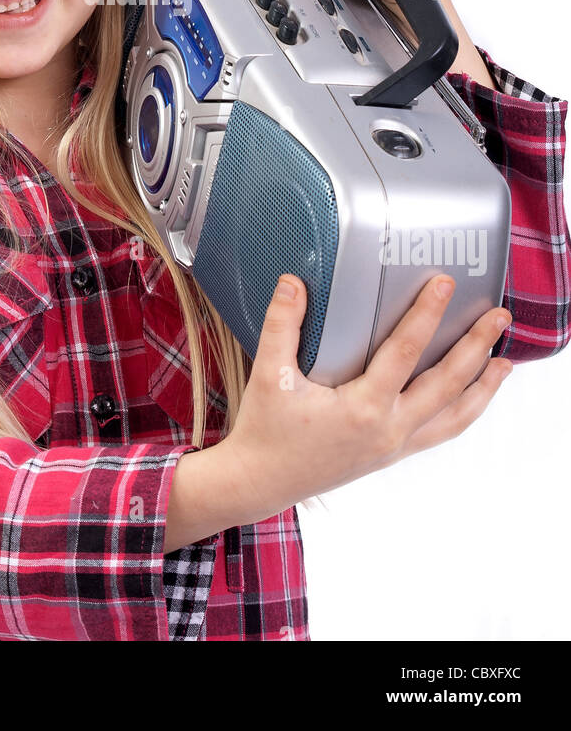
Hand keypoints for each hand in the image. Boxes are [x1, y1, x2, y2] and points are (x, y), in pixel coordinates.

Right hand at [220, 273, 512, 524]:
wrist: (260, 482)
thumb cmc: (264, 430)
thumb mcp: (269, 374)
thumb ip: (282, 324)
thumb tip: (291, 283)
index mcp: (362, 409)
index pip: (406, 352)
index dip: (427, 315)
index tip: (445, 285)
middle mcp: (388, 430)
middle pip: (447, 384)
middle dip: (477, 347)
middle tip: (499, 315)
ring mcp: (394, 446)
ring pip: (454, 416)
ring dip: (483, 386)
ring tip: (505, 361)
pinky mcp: (390, 454)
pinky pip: (440, 432)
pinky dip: (464, 412)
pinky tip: (471, 395)